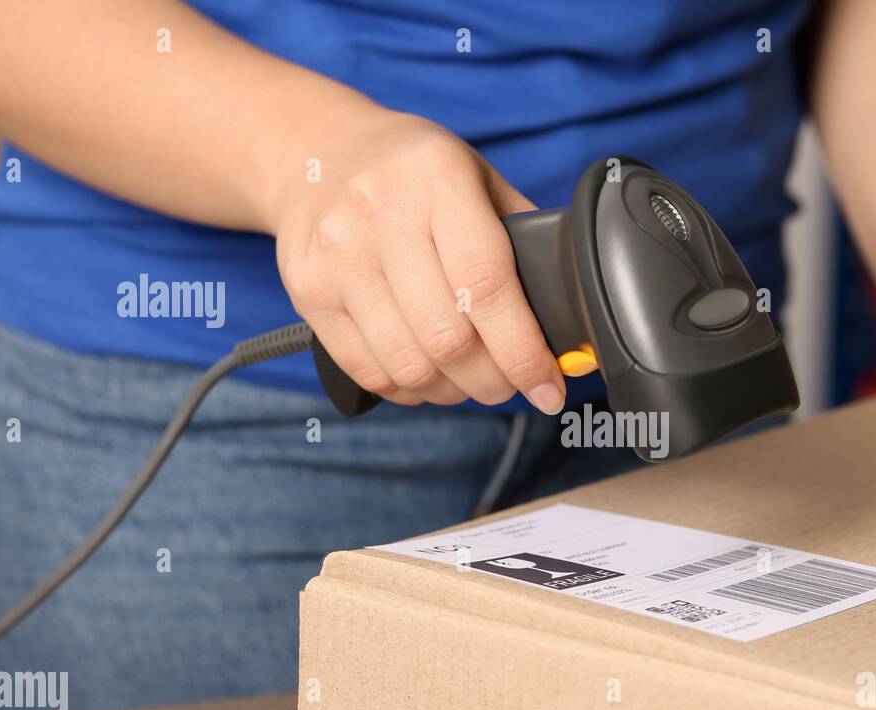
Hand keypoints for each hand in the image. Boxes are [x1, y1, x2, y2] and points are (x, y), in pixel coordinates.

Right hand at [271, 110, 565, 411]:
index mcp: (436, 177)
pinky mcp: (307, 293)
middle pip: (450, 337)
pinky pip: (370, 371)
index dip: (524, 351)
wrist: (314, 153)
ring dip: (454, 391)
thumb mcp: (476, 177)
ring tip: (472, 380)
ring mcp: (337, 256)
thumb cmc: (414, 173)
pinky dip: (411, 390)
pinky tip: (430, 375)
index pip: (488, 285)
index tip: (548, 386)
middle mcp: (379, 213)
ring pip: (410, 365)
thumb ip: (521, 238)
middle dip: (494, 380)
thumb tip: (569, 317)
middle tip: (513, 384)